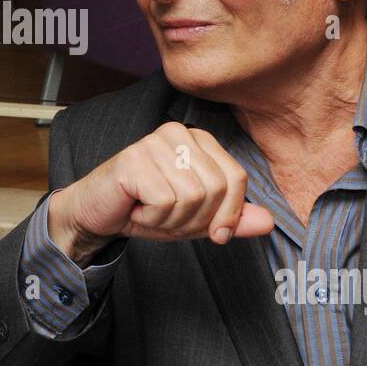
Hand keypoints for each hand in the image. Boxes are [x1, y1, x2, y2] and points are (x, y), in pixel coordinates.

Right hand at [48, 122, 273, 265]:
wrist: (97, 214)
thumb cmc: (145, 210)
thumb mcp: (197, 219)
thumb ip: (232, 218)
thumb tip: (269, 222)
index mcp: (199, 140)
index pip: (237, 178)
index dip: (227, 214)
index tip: (210, 231)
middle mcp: (178, 134)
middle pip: (216, 188)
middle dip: (194, 219)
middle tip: (167, 216)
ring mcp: (154, 142)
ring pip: (192, 196)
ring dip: (170, 220)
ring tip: (148, 210)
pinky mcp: (134, 159)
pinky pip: (164, 201)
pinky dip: (151, 217)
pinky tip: (135, 207)